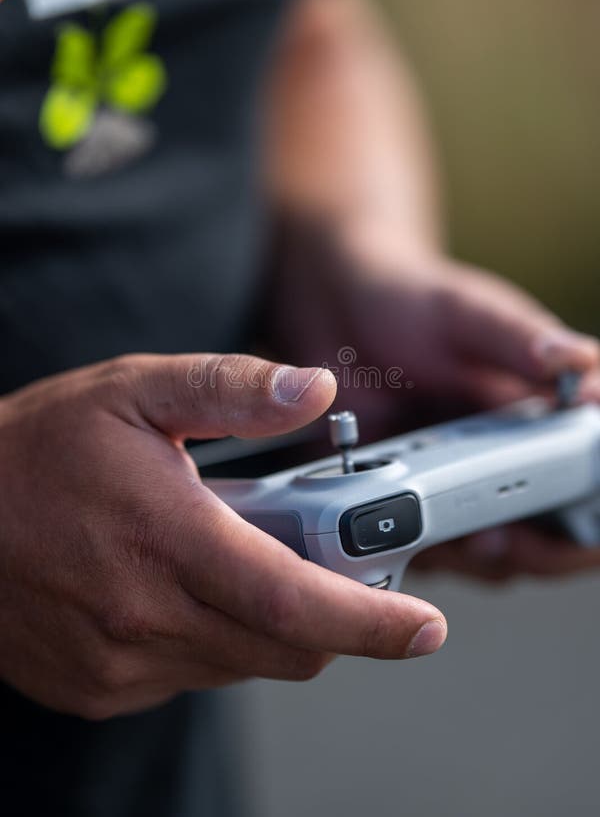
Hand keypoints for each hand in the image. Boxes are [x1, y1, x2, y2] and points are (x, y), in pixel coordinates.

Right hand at [0, 353, 446, 718]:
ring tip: (243, 554)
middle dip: (333, 614)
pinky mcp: (100, 690)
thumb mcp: (137, 390)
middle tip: (332, 559)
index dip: (371, 622)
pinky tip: (189, 584)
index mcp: (167, 540)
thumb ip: (233, 388)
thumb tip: (317, 389)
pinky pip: (194, 674)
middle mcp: (145, 619)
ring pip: (245, 663)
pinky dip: (219, 636)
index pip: (294, 602)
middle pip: (286, 646)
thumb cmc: (38, 447)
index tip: (424, 629)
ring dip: (271, 620)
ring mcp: (120, 666)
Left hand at [268, 237, 599, 580]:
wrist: (338, 307)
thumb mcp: (469, 312)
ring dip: (475, 556)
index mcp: (543, 413)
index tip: (573, 525)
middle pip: (552, 534)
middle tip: (499, 537)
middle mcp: (509, 455)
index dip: (592, 515)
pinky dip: (419, 548)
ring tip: (444, 528)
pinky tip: (395, 522)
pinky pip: (428, 547)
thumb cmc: (414, 300)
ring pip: (494, 553)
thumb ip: (521, 337)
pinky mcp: (411, 497)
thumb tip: (580, 363)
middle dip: (536, 550)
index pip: (590, 474)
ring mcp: (460, 481)